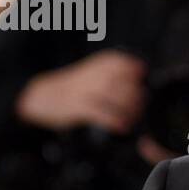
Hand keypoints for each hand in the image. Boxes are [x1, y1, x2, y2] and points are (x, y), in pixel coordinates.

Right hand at [15, 50, 146, 132]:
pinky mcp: (79, 107)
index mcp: (103, 63)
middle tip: (139, 109)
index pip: (132, 66)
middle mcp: (96, 73)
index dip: (141, 80)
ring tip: (131, 119)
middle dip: (138, 100)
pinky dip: (116, 122)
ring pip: (119, 99)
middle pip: (129, 86)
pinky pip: (104, 115)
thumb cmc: (76, 87)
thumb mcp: (98, 71)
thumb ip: (119, 74)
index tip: (142, 90)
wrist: (44, 96)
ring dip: (130, 112)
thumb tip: (144, 85)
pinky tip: (121, 127)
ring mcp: (87, 90)